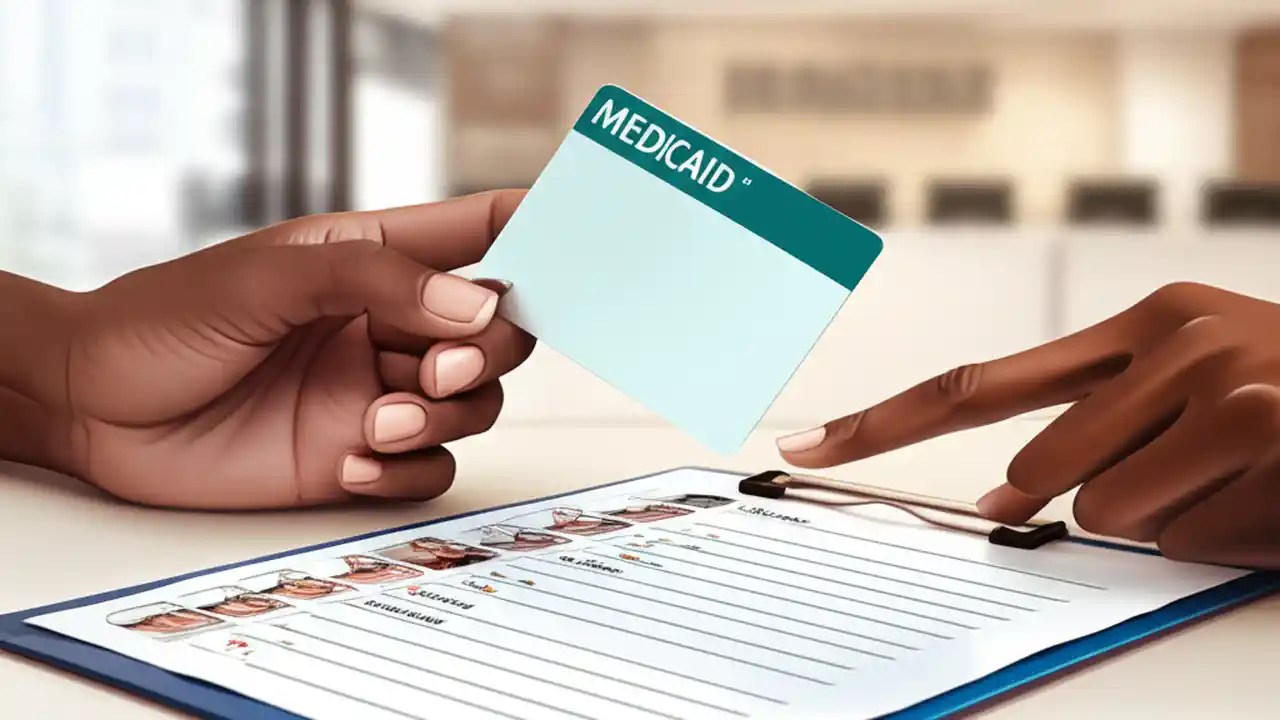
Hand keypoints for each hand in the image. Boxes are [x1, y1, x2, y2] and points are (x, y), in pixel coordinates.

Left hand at [56, 190, 533, 508]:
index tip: (583, 236)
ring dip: (447, 412)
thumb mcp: (272, 276)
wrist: (95, 407)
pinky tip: (353, 458)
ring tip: (376, 419)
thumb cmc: (168, 318)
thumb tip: (479, 308)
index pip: (480, 231)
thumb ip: (380, 281)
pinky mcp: (360, 454)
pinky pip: (430, 466)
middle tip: (435, 365)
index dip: (539, 228)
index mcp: (377, 258)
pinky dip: (411, 467)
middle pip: (500, 330)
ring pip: (477, 402)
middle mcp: (391, 325)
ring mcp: (379, 390)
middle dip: (489, 349)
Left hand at [776, 282, 1279, 568]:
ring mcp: (1220, 385)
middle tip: (1185, 470)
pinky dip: (1212, 539)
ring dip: (1160, 521)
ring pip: (1098, 512)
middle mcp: (1173, 341)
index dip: (883, 421)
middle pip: (1038, 472)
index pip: (978, 384)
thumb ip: (1089, 433)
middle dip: (1092, 498)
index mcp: (1142, 324)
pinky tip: (1270, 494)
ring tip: (1238, 478)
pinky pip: (1170, 538)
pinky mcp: (1261, 434)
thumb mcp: (1192, 396)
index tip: (806, 446)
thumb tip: (999, 506)